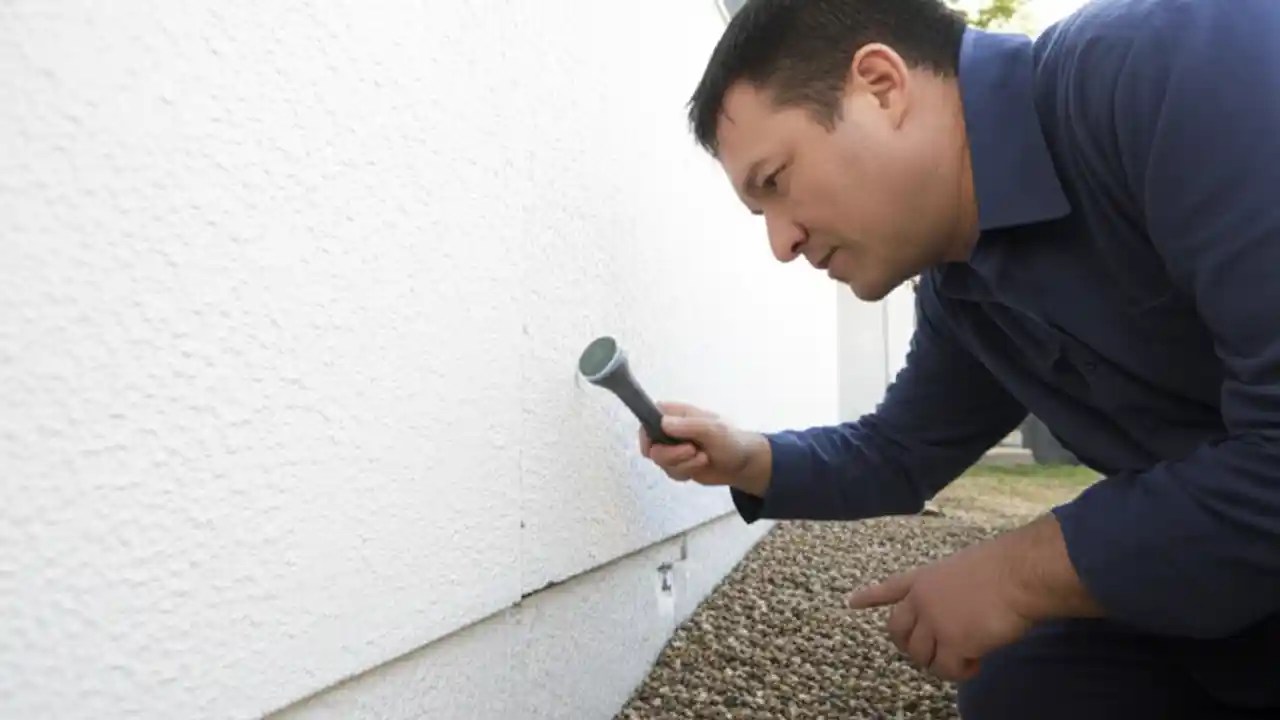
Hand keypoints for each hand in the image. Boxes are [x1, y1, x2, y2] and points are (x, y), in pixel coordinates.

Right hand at [639, 401, 771, 496]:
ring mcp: (674, 449)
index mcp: (677, 414)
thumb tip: (663, 423)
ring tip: (703, 458)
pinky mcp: (679, 465)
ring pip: (661, 462)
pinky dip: (685, 472)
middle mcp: (671, 431)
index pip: (650, 416)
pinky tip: (700, 465)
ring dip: (683, 464)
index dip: (647, 432)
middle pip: (652, 446)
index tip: (654, 444)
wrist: (743, 464)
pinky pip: (671, 473)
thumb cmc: (731, 440)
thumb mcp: (713, 430)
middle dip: (671, 454)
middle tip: (692, 451)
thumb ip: (688, 425)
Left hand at [844, 525, 1040, 681]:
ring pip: (919, 656)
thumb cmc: (1003, 567)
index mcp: (924, 578)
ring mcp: (934, 622)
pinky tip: (976, 663)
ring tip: (965, 657)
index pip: (891, 588)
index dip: (871, 597)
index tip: (851, 602)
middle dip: (909, 646)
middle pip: (897, 631)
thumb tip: (957, 619)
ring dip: (939, 661)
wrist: (1018, 574)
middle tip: (931, 654)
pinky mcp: (953, 643)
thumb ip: (948, 593)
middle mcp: (921, 600)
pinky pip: (946, 670)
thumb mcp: (963, 570)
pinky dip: (960, 672)